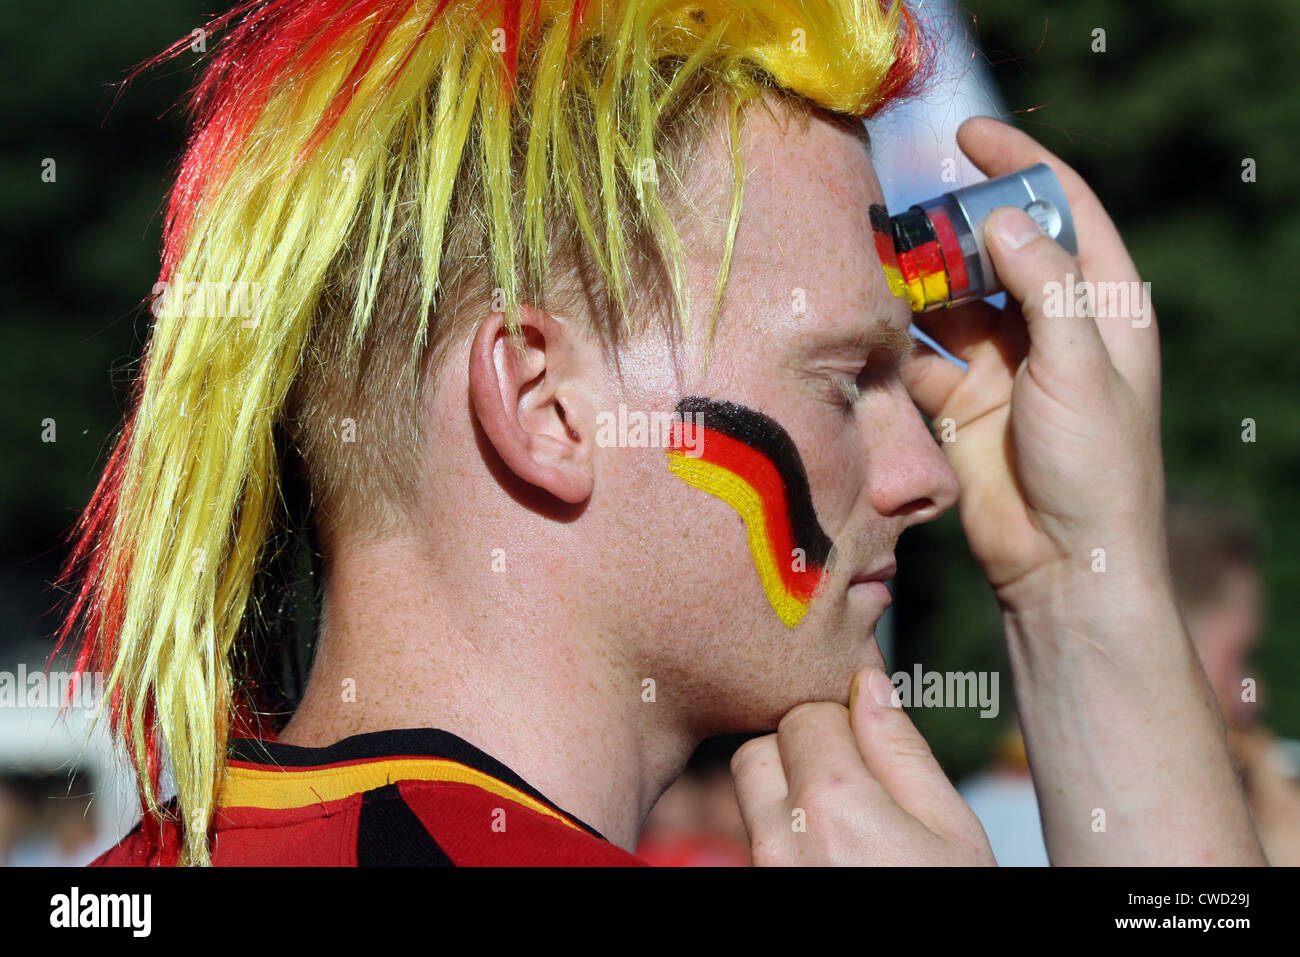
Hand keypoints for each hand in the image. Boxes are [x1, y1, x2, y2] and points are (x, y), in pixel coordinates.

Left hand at [731, 668, 995, 865]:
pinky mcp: (760, 891)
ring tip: (844, 820)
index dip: (842, 721)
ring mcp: (763, 873)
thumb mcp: (951, 830)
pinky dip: (783, 832)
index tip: (871, 744)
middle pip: (759, 749)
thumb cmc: (953, 905)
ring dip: (785, 791)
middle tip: (855, 780)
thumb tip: (869, 682)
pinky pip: (756, 841)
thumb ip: (902, 751)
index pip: (805, 714)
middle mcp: (781, 838)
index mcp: (835, 804)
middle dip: (799, 750)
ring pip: (749, 796)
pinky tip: (831, 852)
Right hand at [901, 116, 1166, 606]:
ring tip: (876, 267)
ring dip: (918, 285)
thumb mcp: (1081, 364)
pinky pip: (921, 356)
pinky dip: (897, 343)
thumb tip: (1005, 218)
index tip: (971, 135)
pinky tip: (871, 331)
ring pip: (951, 301)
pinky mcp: (960, 403)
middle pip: (997, 251)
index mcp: (1101, 306)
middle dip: (952, 229)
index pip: (1065, 212)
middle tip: (904, 215)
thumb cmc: (1094, 464)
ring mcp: (1002, 365)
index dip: (1023, 168)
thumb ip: (1045, 286)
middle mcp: (1050, 327)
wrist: (1062, 564)